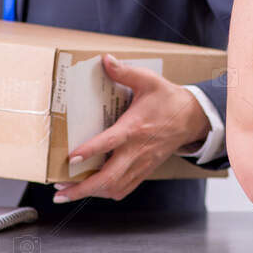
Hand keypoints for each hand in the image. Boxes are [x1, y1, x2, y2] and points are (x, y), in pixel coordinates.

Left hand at [53, 54, 211, 203]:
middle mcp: (136, 150)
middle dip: (82, 188)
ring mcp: (141, 164)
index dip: (90, 151)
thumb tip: (105, 60)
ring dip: (90, 192)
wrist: (192, 118)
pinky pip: (124, 189)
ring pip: (114, 187)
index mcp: (134, 128)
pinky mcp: (144, 170)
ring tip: (68, 191)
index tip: (71, 158)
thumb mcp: (148, 80)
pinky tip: (93, 189)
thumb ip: (125, 71)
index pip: (109, 143)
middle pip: (109, 177)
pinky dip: (106, 192)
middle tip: (59, 190)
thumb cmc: (168, 99)